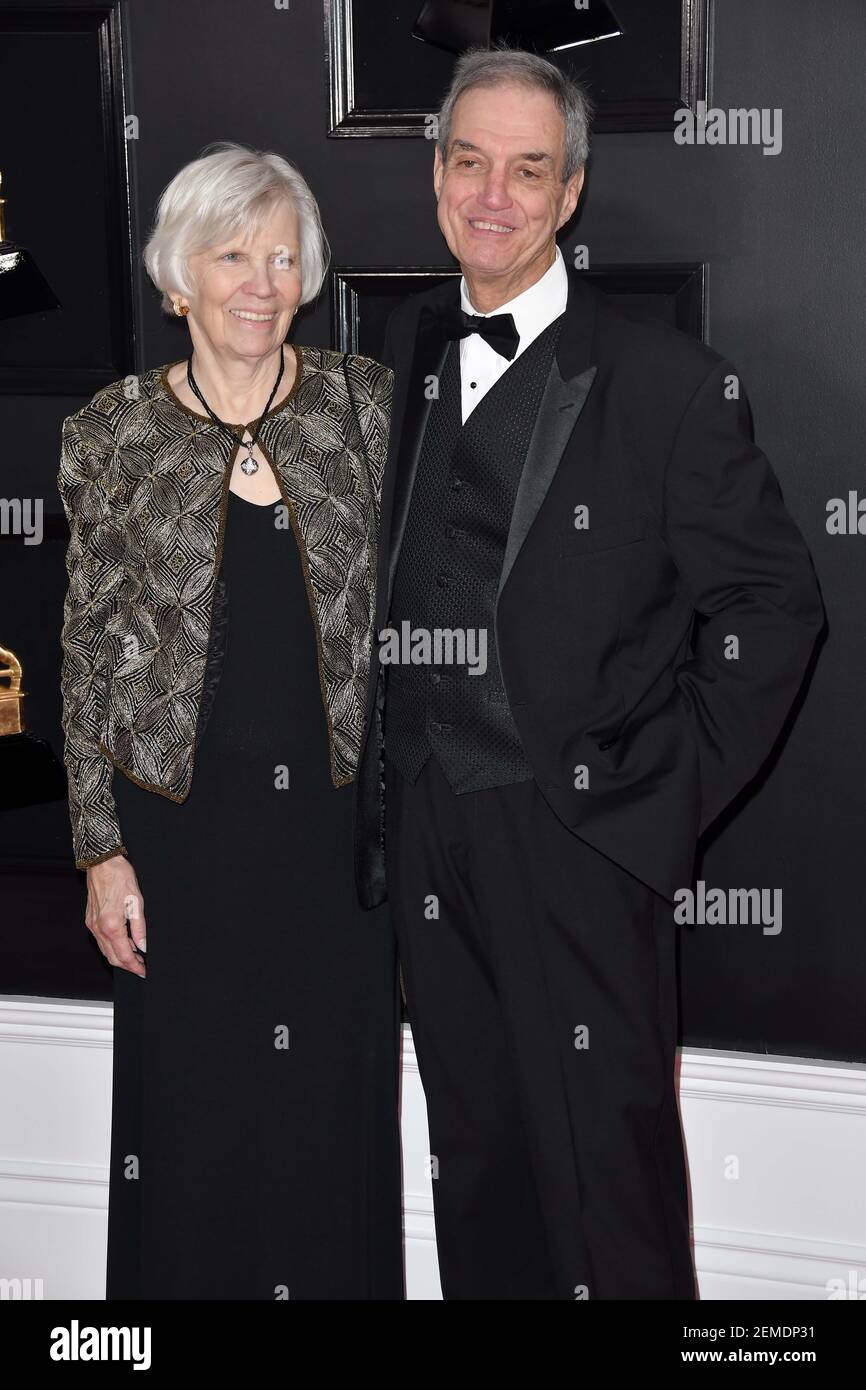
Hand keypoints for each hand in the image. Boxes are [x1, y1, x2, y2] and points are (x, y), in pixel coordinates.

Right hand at [85, 855, 146, 976]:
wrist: (102, 862)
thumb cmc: (119, 876)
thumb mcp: (137, 901)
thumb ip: (140, 928)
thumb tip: (144, 947)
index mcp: (111, 925)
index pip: (124, 956)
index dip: (135, 967)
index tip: (144, 971)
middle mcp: (99, 928)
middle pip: (113, 958)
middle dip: (128, 965)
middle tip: (142, 966)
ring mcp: (92, 925)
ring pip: (105, 951)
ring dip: (120, 957)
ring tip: (136, 956)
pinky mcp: (90, 920)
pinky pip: (101, 941)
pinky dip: (112, 947)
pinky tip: (123, 943)